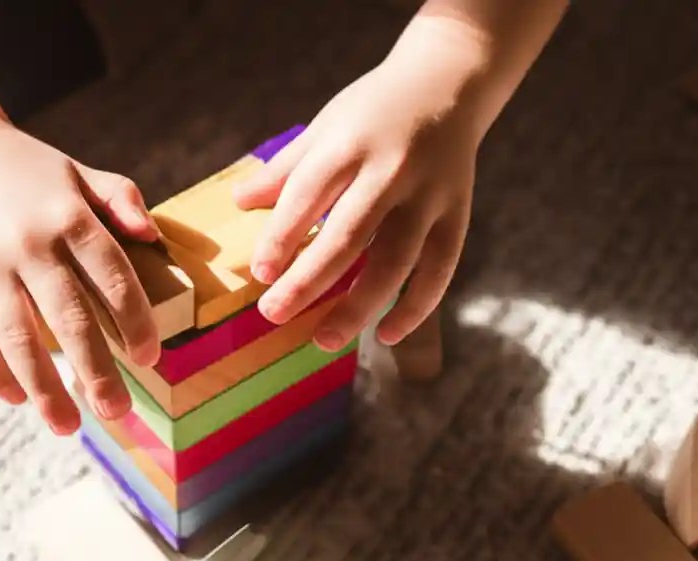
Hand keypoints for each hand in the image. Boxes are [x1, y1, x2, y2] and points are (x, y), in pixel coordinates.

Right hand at [0, 113, 160, 434]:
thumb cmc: (28, 169)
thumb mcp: (79, 173)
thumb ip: (120, 199)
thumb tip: (154, 237)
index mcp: (68, 215)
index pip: (112, 277)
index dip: (135, 321)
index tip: (150, 358)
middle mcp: (29, 243)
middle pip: (69, 318)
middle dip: (96, 371)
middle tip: (118, 412)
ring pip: (18, 338)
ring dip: (43, 388)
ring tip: (68, 426)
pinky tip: (16, 399)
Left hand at [234, 28, 488, 349]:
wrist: (450, 83)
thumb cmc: (373, 111)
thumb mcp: (324, 126)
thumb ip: (285, 169)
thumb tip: (239, 202)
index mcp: (349, 144)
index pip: (308, 195)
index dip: (283, 236)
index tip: (260, 274)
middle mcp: (391, 171)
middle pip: (349, 235)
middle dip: (308, 280)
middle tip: (274, 314)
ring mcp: (428, 196)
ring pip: (395, 260)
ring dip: (359, 306)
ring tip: (323, 340)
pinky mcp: (457, 215)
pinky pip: (439, 269)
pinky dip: (416, 307)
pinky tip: (387, 336)